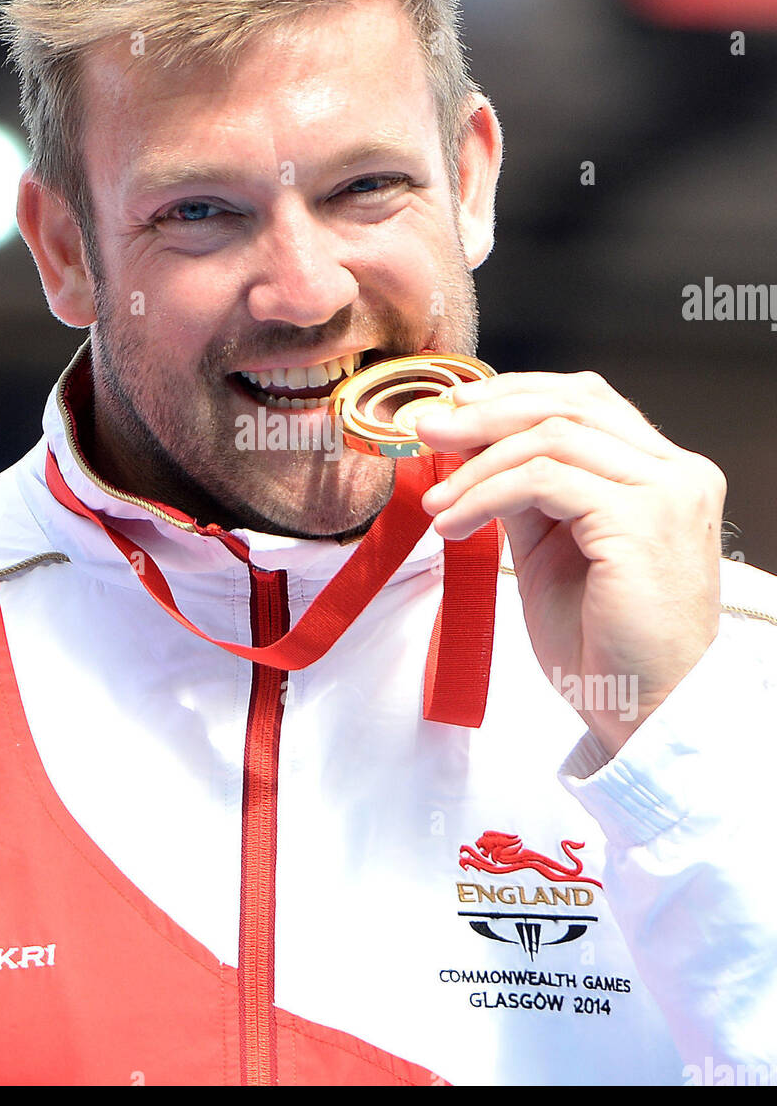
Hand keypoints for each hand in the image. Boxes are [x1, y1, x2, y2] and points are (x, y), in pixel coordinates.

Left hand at [416, 371, 725, 754]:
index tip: (454, 409)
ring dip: (477, 465)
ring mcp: (665, 491)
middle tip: (429, 429)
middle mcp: (677, 472)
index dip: (513, 395)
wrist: (642, 710)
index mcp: (663, 472)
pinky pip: (542, 481)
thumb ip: (527, 492)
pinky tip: (454, 524)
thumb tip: (472, 446)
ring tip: (437, 502)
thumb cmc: (605, 644)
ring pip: (550, 438)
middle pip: (569, 404)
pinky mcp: (640, 520)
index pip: (586, 400)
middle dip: (486, 413)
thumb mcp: (554, 548)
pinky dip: (485, 495)